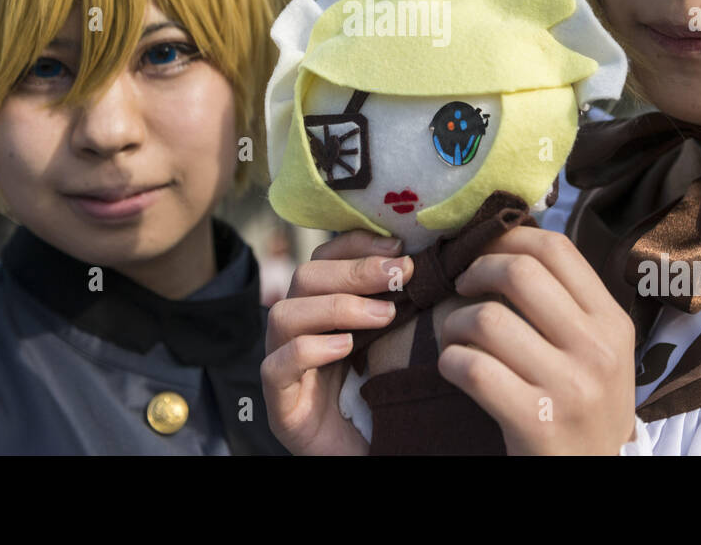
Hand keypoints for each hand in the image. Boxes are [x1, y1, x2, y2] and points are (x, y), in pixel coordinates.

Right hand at [261, 230, 412, 454]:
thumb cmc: (384, 399)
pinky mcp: (280, 405)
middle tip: (400, 276)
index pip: (324, 258)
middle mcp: (296, 332)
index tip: (399, 247)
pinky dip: (311, 350)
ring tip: (382, 316)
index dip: (356, 244)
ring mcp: (282, 367)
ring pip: (284, 314)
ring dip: (337, 306)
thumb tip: (424, 261)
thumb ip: (398, 304)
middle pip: (305, 277)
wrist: (371, 456)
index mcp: (321, 310)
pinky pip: (276, 366)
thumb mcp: (393, 343)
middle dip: (355, 271)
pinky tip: (345, 347)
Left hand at [439, 228, 637, 453]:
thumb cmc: (584, 405)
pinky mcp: (536, 422)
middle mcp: (597, 350)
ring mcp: (569, 388)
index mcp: (613, 323)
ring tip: (457, 336)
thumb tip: (506, 242)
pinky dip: (450, 361)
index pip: (557, 250)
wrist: (591, 474)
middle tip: (463, 287)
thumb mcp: (598, 350)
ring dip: (455, 322)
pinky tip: (455, 367)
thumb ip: (565, 301)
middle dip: (476, 271)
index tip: (484, 249)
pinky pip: (472, 368)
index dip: (509, 237)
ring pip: (487, 319)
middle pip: (519, 273)